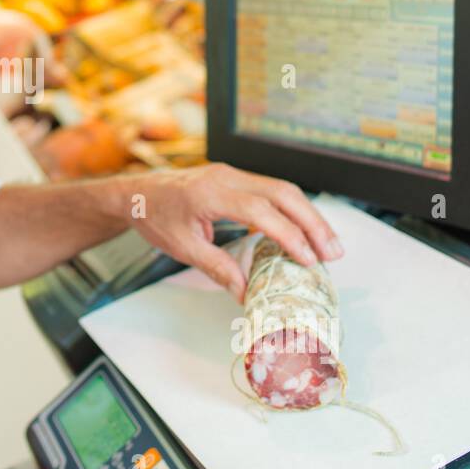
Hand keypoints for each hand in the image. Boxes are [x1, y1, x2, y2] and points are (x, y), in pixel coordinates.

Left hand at [122, 163, 342, 292]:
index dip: (289, 235)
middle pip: (282, 193)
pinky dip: (293, 210)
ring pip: (282, 189)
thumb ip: (218, 269)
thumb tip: (249, 294)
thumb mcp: (183, 248)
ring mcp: (232, 174)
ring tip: (328, 245)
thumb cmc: (155, 218)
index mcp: (210, 193)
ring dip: (308, 216)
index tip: (308, 259)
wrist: (136, 192)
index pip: (261, 211)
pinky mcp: (235, 177)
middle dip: (312, 223)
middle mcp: (226, 177)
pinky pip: (272, 190)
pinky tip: (304, 231)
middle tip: (333, 253)